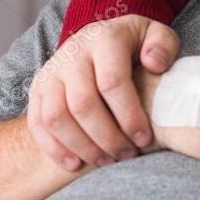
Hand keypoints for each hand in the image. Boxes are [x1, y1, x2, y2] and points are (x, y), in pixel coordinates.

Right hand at [26, 15, 179, 171]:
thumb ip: (163, 45)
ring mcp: (51, 72)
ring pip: (56, 117)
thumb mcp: (155, 35)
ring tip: (106, 161)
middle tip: (127, 155)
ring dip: (82, 147)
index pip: (112, 82)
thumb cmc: (135, 45)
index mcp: (104, 39)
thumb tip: (154, 64)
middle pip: (82, 104)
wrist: (99, 38)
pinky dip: (54, 148)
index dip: (129, 116)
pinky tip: (76, 164)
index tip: (144, 138)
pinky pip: (37, 123)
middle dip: (107, 137)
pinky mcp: (37, 89)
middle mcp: (72, 53)